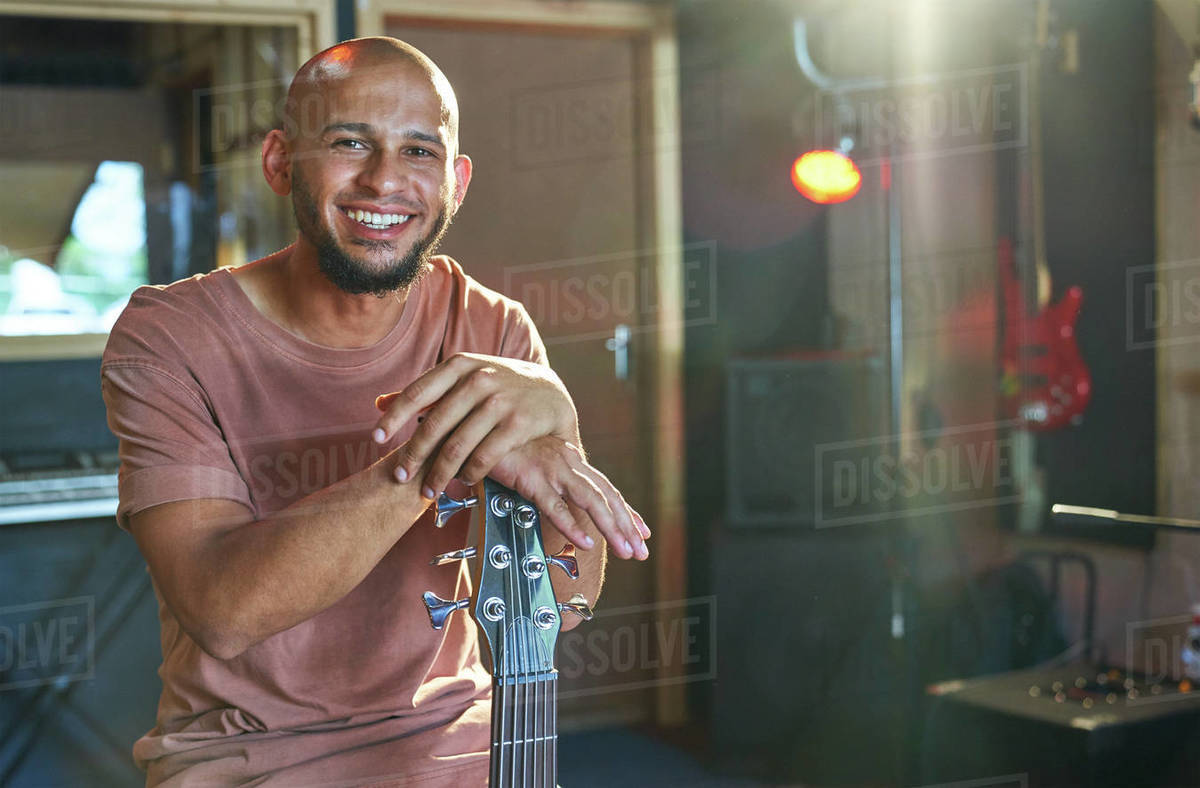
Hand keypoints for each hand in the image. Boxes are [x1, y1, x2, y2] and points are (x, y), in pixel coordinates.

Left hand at [374, 353, 577, 497]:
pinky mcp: (519, 424)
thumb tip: (378, 403)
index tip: (376, 439)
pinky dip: (470, 473)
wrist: (551, 393)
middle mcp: (479, 379)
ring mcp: (500, 401)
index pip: (418, 393)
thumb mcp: (464, 378)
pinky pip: (485, 456)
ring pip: (458, 445)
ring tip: (429, 489)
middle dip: (414, 454)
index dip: (395, 418)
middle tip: (400, 476)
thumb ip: (426, 392)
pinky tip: (463, 482)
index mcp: (460, 366)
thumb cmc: (499, 388)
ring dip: (440, 473)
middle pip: (435, 424)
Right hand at [487, 436, 650, 559]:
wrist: (478, 426)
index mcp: (571, 460)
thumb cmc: (504, 445)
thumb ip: (550, 481)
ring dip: (611, 527)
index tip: (642, 532)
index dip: (627, 512)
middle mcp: (568, 463)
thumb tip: (561, 504)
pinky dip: (572, 525)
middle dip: (627, 525)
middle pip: (607, 496)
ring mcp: (552, 469)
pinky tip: (584, 542)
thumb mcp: (535, 464)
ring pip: (591, 501)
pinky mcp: (531, 477)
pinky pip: (555, 505)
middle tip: (640, 550)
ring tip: (624, 550)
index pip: (607, 489)